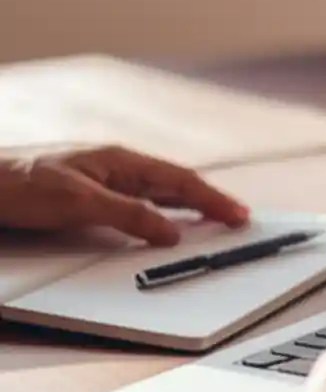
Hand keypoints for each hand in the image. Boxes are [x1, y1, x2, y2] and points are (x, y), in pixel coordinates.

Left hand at [0, 145, 248, 244]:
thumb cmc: (19, 183)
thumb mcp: (80, 202)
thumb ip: (130, 215)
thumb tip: (171, 231)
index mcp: (120, 160)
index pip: (179, 180)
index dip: (212, 198)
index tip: (237, 214)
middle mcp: (116, 168)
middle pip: (174, 185)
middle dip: (208, 202)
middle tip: (236, 220)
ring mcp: (103, 181)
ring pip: (158, 195)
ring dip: (187, 208)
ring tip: (212, 222)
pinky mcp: (88, 197)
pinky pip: (139, 205)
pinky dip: (162, 215)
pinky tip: (164, 225)